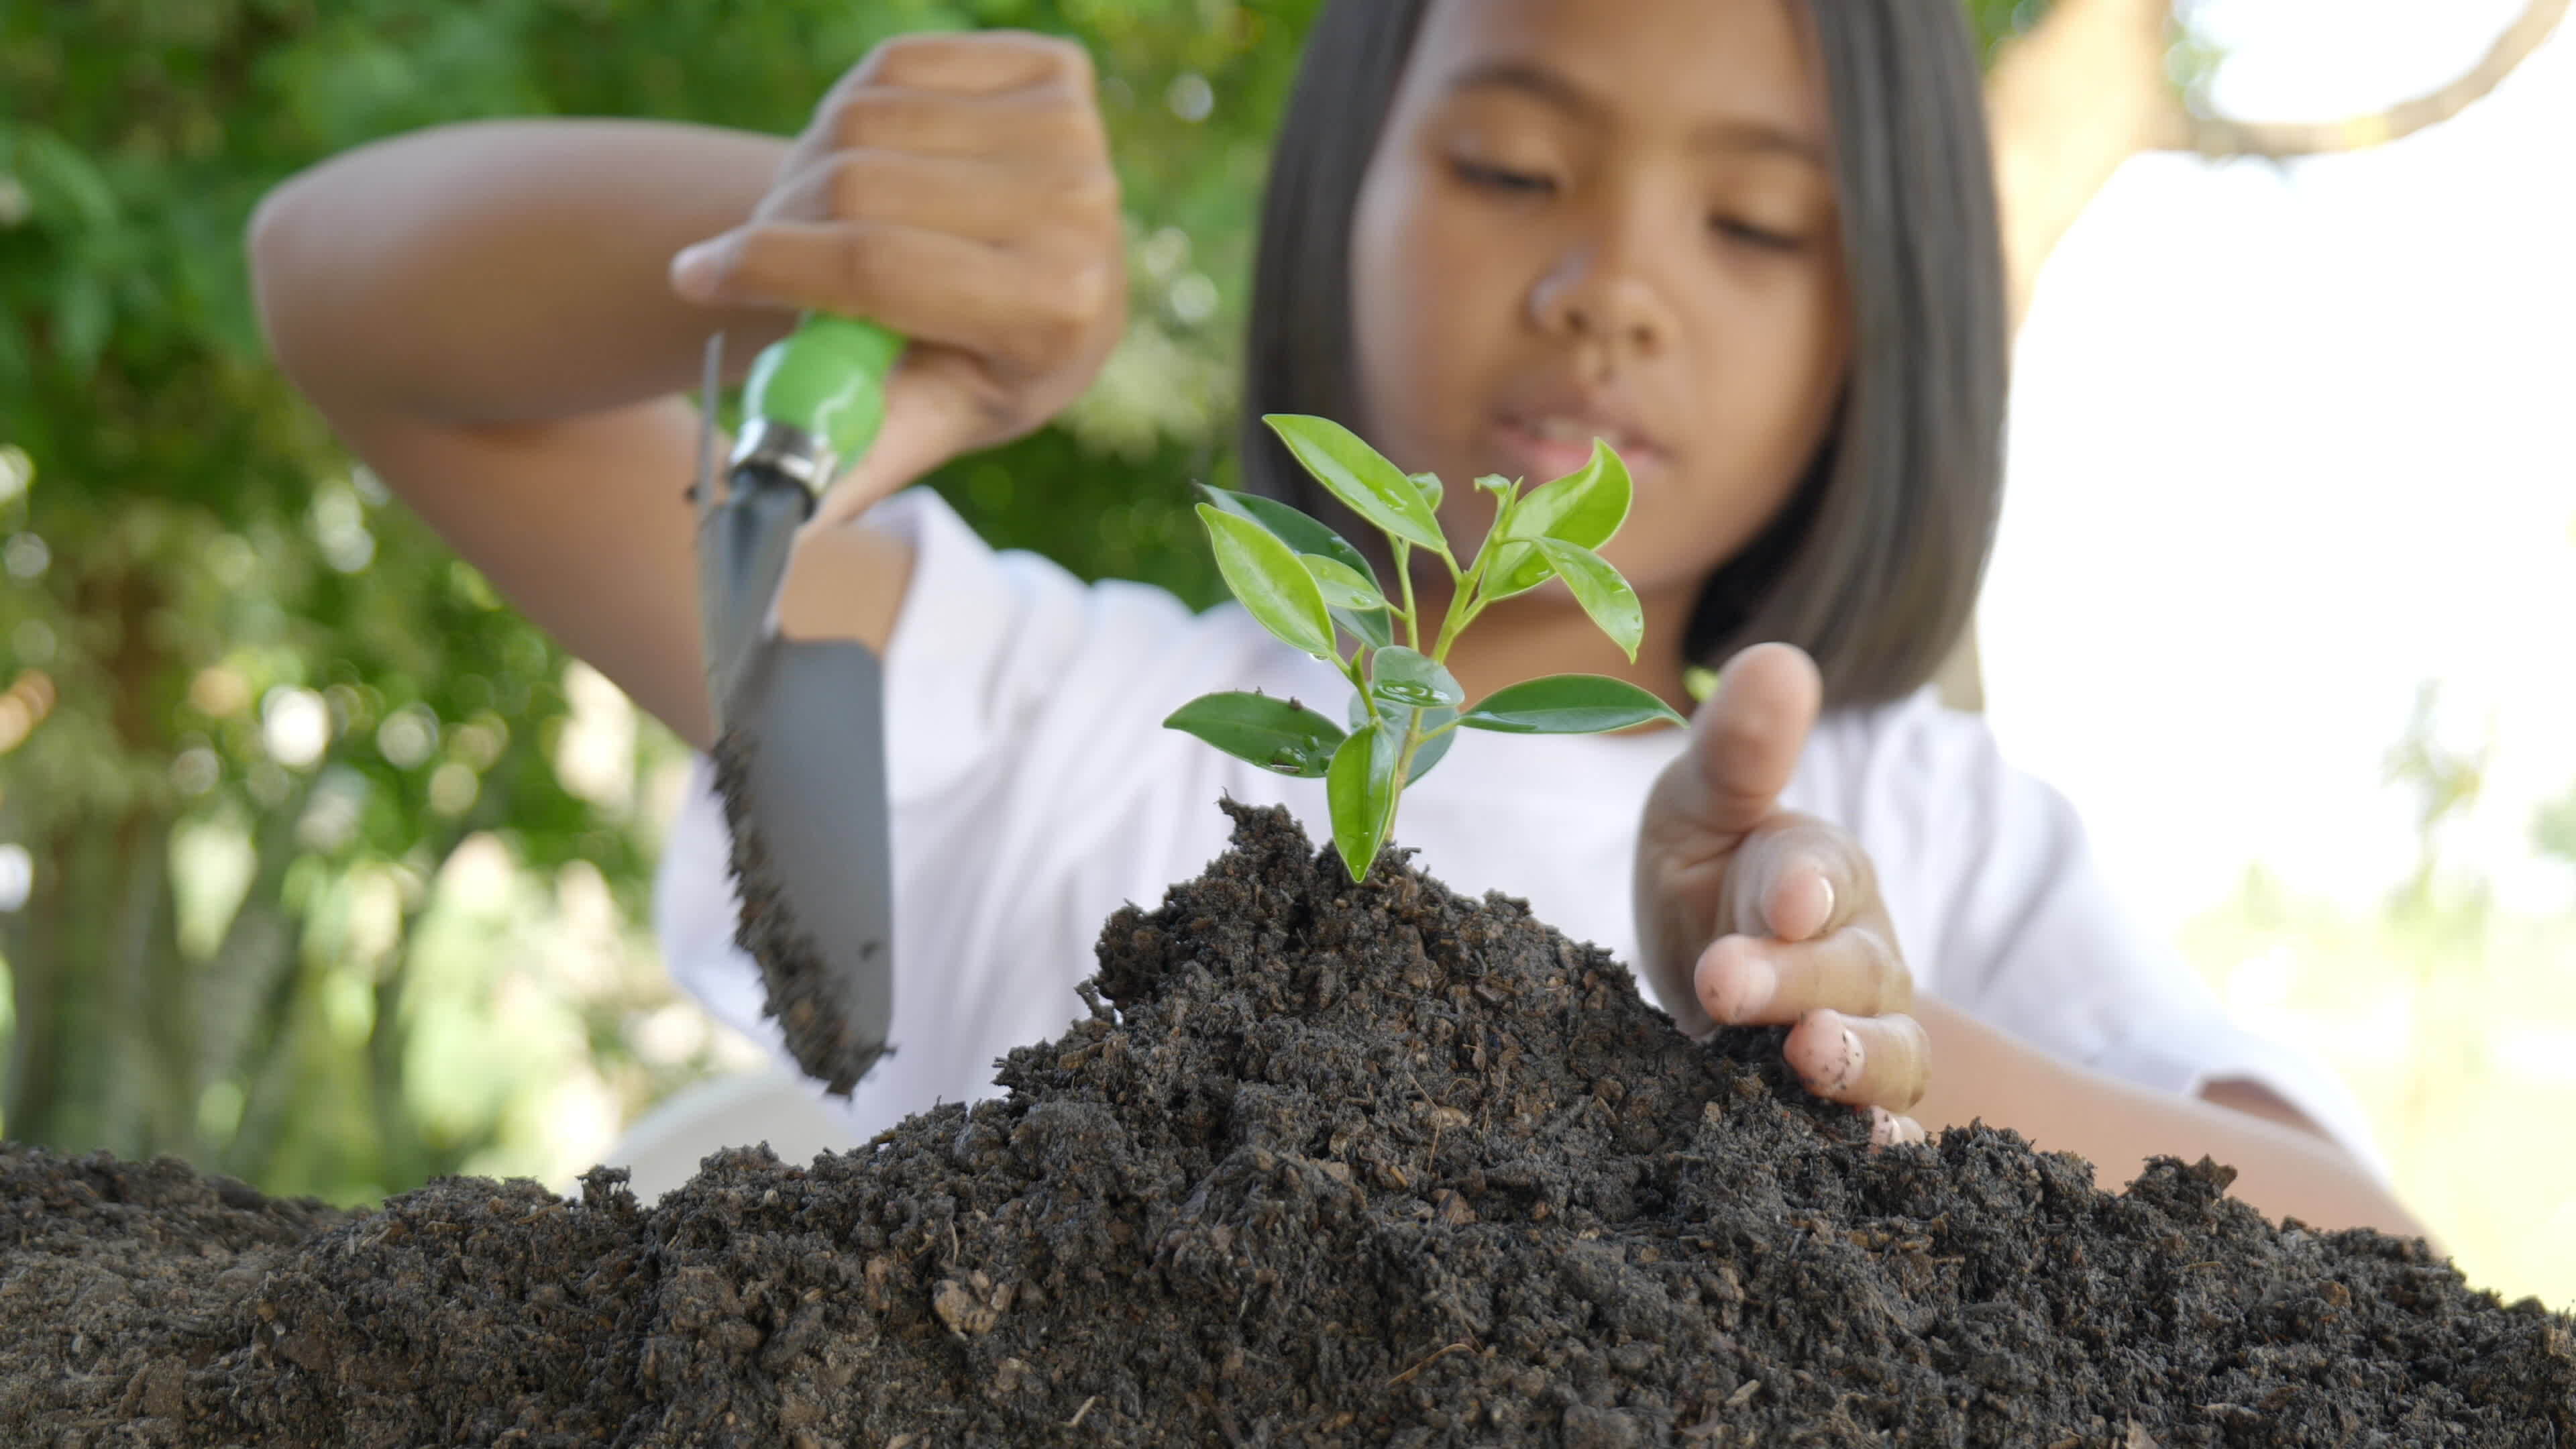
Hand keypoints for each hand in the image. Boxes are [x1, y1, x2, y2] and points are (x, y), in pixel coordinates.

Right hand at [668, 31, 1125, 526]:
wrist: (1054, 281)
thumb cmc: (972, 365)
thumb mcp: (925, 422)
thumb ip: (852, 458)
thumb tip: (778, 521)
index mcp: (1055, 311)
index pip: (877, 267)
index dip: (766, 268)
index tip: (693, 278)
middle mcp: (1081, 212)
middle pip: (857, 187)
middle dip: (776, 222)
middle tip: (748, 257)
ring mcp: (1076, 132)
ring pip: (865, 116)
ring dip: (810, 167)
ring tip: (817, 219)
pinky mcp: (1057, 70)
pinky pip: (898, 65)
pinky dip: (857, 110)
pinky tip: (874, 162)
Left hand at [1634, 643, 1929, 1143]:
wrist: (1710, 986)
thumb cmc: (1709, 879)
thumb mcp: (1698, 808)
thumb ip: (1736, 750)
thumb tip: (1779, 659)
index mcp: (1821, 871)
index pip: (1824, 871)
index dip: (1805, 885)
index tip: (1782, 896)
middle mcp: (1860, 953)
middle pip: (1848, 968)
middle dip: (1793, 977)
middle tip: (1727, 984)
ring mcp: (1868, 1035)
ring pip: (1887, 1052)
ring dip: (1853, 1061)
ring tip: (1808, 1064)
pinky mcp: (1855, 1109)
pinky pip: (1889, 1127)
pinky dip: (1888, 1144)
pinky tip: (1873, 1157)